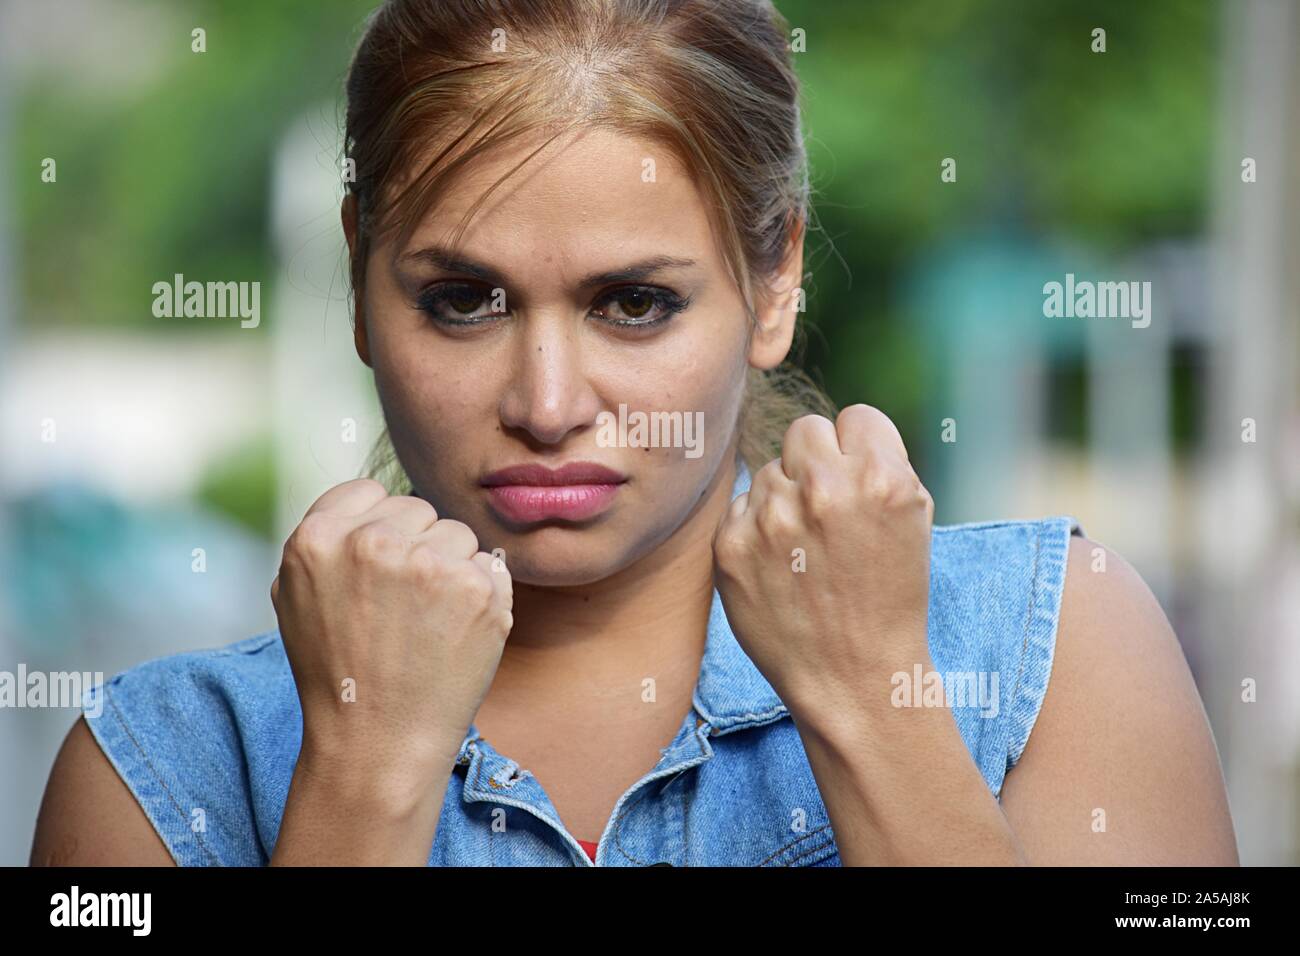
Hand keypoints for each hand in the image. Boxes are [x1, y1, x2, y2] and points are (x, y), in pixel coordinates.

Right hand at [270, 478, 512, 803]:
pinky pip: (491, 565)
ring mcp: (428, 562)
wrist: (379, 741)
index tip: (378, 571)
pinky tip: (456, 632)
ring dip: (452, 569)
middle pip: (418, 509)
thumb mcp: (297, 596)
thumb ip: (326, 539)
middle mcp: (372, 541)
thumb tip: (369, 500)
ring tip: (428, 623)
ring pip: (458, 534)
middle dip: (417, 547)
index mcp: (318, 537)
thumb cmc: (339, 672)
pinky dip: (483, 595)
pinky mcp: (477, 586)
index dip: (379, 529)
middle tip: (403, 607)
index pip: (370, 491)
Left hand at [712, 405, 933, 725]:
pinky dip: (756, 530)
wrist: (853, 678)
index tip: (860, 484)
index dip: (860, 451)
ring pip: (771, 469)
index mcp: (881, 478)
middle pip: (805, 429)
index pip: (856, 417)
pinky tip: (779, 567)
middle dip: (816, 462)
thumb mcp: (913, 519)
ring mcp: (772, 516)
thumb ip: (877, 463)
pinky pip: (742, 505)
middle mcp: (825, 490)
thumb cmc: (888, 596)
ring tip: (806, 549)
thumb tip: (835, 429)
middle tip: (827, 509)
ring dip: (785, 498)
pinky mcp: (730, 543)